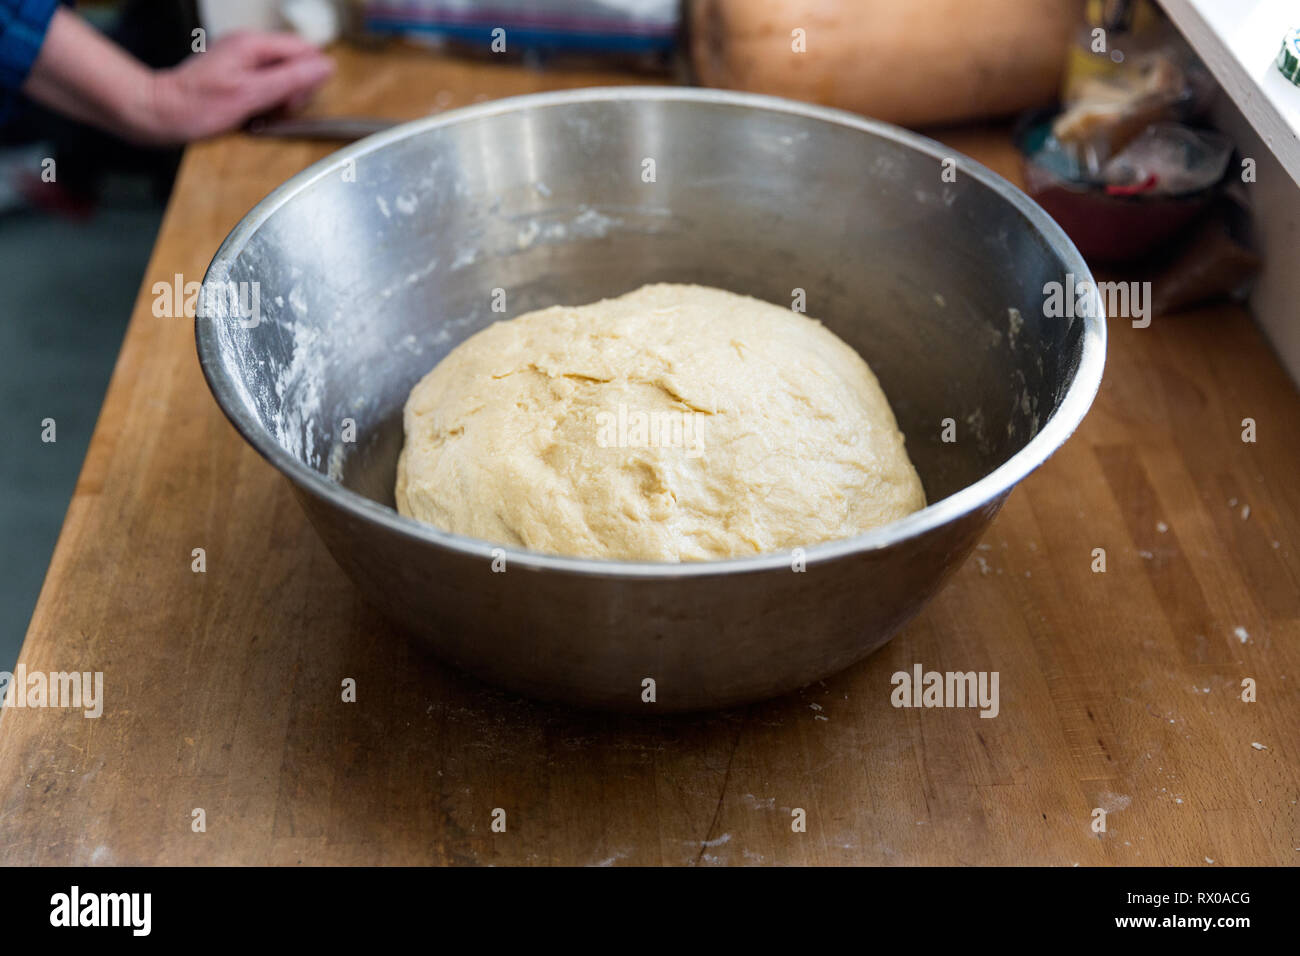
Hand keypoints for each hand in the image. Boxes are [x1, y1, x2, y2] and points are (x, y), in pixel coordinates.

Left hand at [143, 31, 334, 144]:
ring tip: (262, 113)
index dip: (308, 78)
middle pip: (297, 63)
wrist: (158, 113)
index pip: (305, 50)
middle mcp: (249, 45)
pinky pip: (267, 84)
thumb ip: (291, 79)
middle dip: (295, 90)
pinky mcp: (236, 73)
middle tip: (276, 110)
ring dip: (281, 99)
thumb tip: (326, 66)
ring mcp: (242, 59)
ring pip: (284, 76)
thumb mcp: (251, 95)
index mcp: (254, 43)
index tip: (291, 101)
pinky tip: (254, 113)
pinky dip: (267, 101)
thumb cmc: (198, 107)